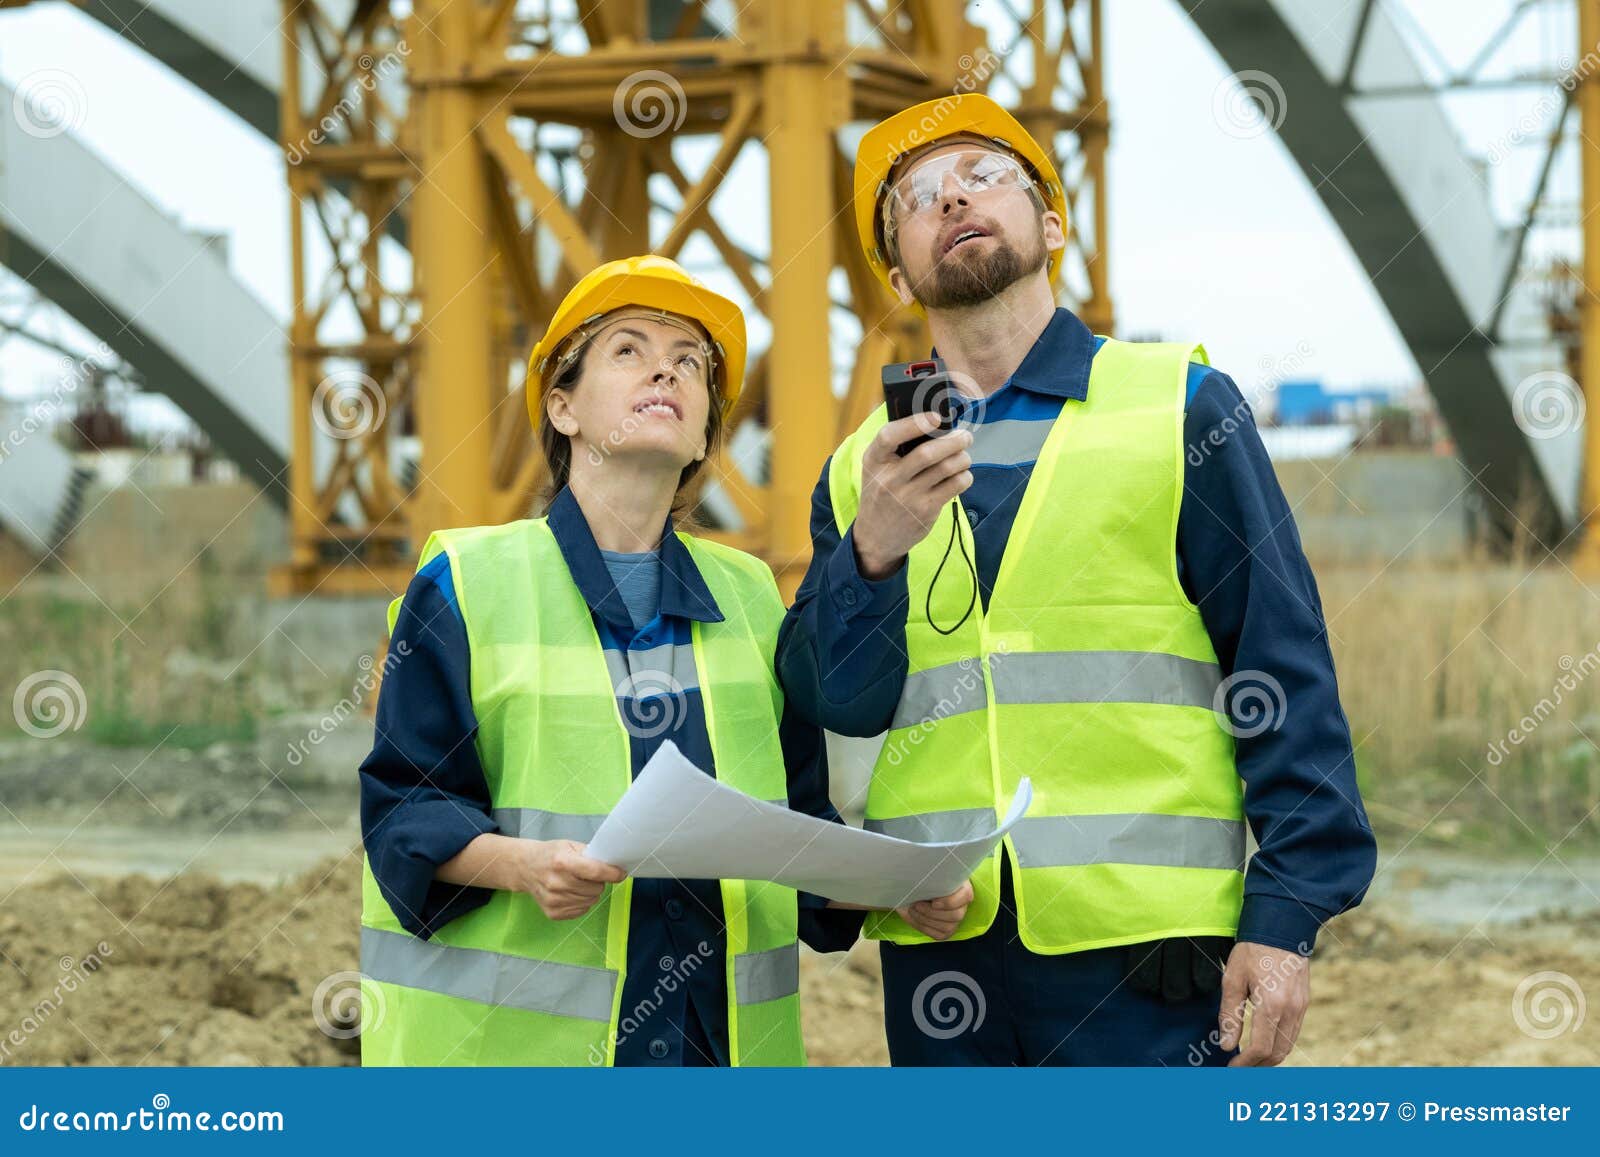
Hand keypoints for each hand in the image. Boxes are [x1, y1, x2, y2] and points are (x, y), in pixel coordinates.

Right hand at [516, 839, 626, 920]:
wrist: (526, 868)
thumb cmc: (551, 854)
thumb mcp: (570, 846)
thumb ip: (591, 854)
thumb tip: (613, 866)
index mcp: (562, 862)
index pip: (595, 872)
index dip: (612, 873)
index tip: (620, 873)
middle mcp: (557, 883)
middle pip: (596, 889)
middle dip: (597, 882)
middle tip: (586, 875)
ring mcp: (554, 900)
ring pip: (591, 901)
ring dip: (590, 893)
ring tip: (577, 883)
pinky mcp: (553, 913)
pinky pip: (581, 911)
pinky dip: (581, 902)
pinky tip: (570, 892)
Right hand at [852, 413, 973, 579]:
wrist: (875, 537)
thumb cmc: (881, 492)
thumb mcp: (876, 468)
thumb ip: (896, 447)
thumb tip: (934, 423)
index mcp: (874, 461)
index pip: (889, 436)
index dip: (914, 423)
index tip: (936, 418)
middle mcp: (889, 479)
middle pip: (927, 453)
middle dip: (953, 440)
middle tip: (965, 436)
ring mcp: (908, 497)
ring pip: (947, 468)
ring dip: (963, 457)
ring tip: (964, 455)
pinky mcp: (926, 511)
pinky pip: (955, 486)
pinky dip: (964, 476)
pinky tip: (961, 475)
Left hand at [895, 880, 973, 939]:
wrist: (909, 891)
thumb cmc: (920, 879)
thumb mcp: (926, 873)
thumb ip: (931, 874)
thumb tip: (927, 873)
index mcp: (962, 887)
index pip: (966, 896)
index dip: (950, 902)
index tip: (933, 902)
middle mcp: (962, 905)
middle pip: (956, 915)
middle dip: (932, 912)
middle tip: (916, 904)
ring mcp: (955, 920)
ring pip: (947, 927)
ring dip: (925, 919)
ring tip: (913, 909)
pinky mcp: (945, 932)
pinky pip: (938, 935)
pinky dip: (924, 927)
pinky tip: (915, 917)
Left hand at [1218, 941, 1309, 1065]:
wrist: (1281, 927)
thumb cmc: (1252, 951)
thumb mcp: (1232, 979)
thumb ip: (1230, 1014)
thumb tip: (1227, 1045)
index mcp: (1271, 1005)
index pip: (1260, 1048)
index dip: (1244, 1063)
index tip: (1231, 1068)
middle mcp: (1291, 1010)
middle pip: (1277, 1053)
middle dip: (1257, 1066)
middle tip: (1239, 1068)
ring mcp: (1301, 1007)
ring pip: (1288, 1045)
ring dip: (1269, 1057)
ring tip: (1249, 1059)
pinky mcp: (1304, 1002)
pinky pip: (1293, 1032)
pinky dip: (1279, 1043)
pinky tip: (1263, 1042)